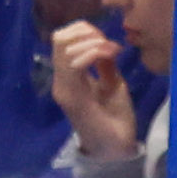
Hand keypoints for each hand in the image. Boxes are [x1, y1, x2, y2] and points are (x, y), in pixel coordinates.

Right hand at [49, 21, 139, 159]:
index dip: (82, 30)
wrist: (116, 147)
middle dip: (87, 32)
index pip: (62, 40)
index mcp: (69, 77)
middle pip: (60, 39)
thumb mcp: (112, 83)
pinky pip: (74, 64)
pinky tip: (110, 55)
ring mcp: (64, 89)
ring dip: (92, 42)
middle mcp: (61, 81)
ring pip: (65, 49)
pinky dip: (93, 52)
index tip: (106, 39)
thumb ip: (104, 64)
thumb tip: (104, 44)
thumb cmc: (115, 118)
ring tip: (111, 50)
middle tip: (108, 43)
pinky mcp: (72, 97)